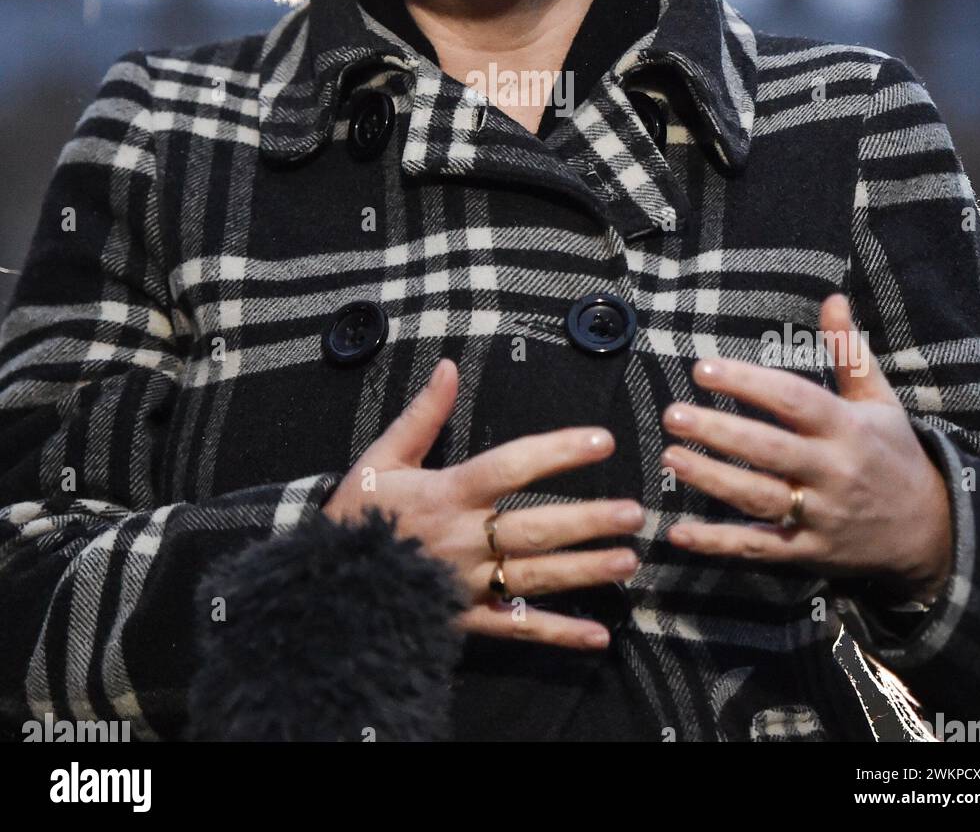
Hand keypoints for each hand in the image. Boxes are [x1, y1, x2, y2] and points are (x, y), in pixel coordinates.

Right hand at [322, 358, 644, 647]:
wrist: (324, 586)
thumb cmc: (355, 516)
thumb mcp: (381, 458)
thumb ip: (422, 415)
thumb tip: (449, 366)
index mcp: (445, 494)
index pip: (510, 467)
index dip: (557, 452)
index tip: (601, 439)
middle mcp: (462, 540)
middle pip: (533, 530)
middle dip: (586, 522)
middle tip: (632, 513)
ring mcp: (466, 584)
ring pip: (534, 579)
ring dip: (584, 571)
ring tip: (628, 562)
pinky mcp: (466, 621)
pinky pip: (517, 628)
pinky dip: (559, 634)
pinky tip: (598, 636)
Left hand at [660, 294, 952, 601]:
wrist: (931, 532)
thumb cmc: (893, 454)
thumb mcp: (880, 401)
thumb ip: (850, 351)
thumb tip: (832, 298)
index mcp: (849, 428)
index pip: (793, 399)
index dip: (748, 383)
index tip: (703, 369)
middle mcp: (834, 472)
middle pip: (770, 450)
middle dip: (720, 432)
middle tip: (673, 414)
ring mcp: (821, 516)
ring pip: (760, 497)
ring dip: (712, 480)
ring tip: (671, 457)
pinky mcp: (809, 552)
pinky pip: (759, 547)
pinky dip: (718, 544)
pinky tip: (679, 533)